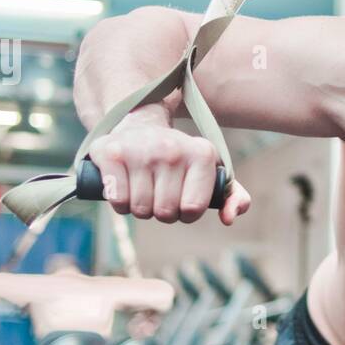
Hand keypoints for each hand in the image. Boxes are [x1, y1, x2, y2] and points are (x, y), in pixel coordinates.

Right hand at [88, 105, 251, 224]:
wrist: (139, 125)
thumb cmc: (179, 160)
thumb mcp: (211, 172)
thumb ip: (234, 196)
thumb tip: (228, 218)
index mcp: (202, 153)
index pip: (194, 208)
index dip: (186, 214)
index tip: (182, 201)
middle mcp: (172, 148)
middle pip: (166, 213)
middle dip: (162, 212)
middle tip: (159, 194)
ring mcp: (141, 149)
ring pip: (140, 209)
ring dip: (140, 208)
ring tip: (142, 188)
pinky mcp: (111, 152)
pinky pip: (118, 201)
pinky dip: (119, 203)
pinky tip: (124, 186)